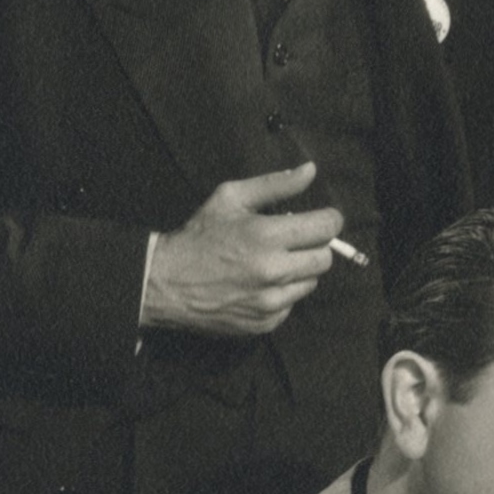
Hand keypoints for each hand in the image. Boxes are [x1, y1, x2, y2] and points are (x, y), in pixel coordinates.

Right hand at [139, 162, 342, 337]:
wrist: (165, 283)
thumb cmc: (199, 235)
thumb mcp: (230, 198)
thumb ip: (275, 184)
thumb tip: (311, 170)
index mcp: (267, 236)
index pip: (327, 228)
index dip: (328, 220)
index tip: (320, 219)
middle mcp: (274, 271)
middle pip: (325, 258)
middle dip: (313, 246)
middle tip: (291, 242)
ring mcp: (271, 301)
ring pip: (311, 282)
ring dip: (299, 271)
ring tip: (271, 263)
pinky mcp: (267, 323)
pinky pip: (292, 304)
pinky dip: (282, 293)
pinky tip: (258, 284)